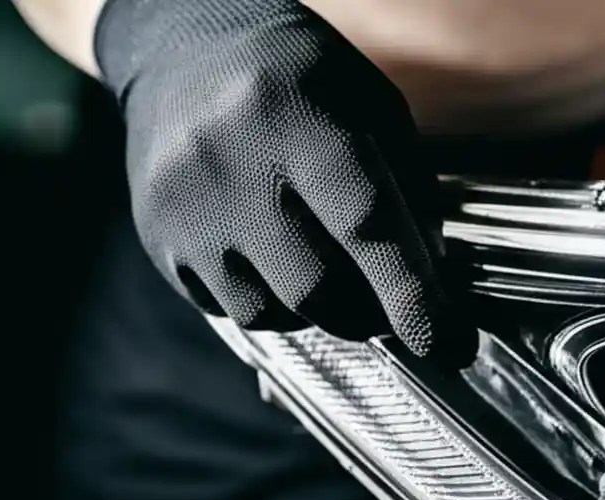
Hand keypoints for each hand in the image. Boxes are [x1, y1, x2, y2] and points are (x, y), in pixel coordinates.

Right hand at [95, 0, 474, 366]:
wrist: (185, 51)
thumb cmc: (301, 80)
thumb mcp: (372, 106)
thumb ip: (409, 189)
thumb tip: (431, 284)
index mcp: (295, 113)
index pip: (364, 223)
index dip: (410, 292)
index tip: (447, 343)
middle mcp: (229, 162)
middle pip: (317, 287)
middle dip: (367, 312)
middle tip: (388, 303)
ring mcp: (184, 206)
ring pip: (270, 311)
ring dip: (316, 310)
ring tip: (325, 264)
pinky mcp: (157, 238)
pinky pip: (226, 308)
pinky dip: (268, 301)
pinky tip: (274, 257)